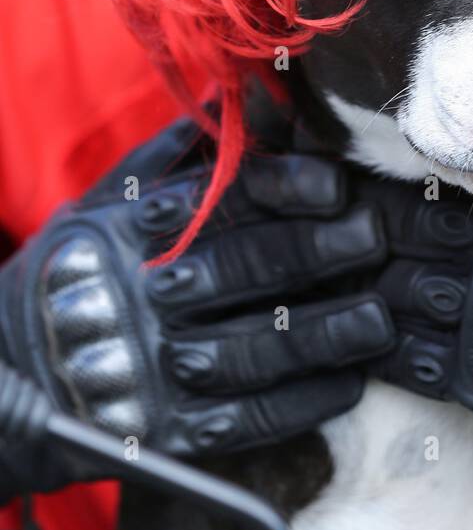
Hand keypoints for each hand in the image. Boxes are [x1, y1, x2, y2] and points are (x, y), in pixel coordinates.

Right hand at [0, 116, 393, 499]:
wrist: (13, 370)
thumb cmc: (88, 265)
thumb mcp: (111, 199)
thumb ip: (183, 156)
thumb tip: (261, 99)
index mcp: (132, 230)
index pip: (216, 201)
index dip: (280, 188)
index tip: (334, 182)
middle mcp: (142, 294)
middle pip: (241, 269)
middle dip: (315, 252)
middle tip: (373, 236)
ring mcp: (152, 368)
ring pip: (251, 350)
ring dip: (323, 335)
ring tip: (379, 321)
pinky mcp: (166, 430)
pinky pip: (242, 420)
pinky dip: (300, 404)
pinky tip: (347, 385)